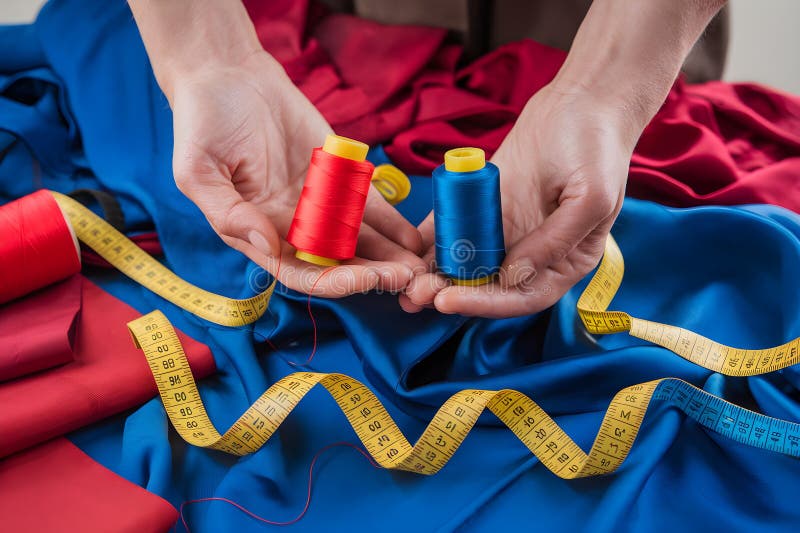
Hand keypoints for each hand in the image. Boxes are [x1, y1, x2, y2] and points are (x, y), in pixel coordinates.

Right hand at [170, 51, 423, 295]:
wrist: (228, 75)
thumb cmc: (202, 124)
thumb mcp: (198, 171)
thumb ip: (229, 213)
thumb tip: (267, 247)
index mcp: (257, 235)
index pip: (299, 272)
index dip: (331, 282)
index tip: (360, 281)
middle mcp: (291, 227)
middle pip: (337, 263)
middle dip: (371, 273)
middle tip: (404, 277)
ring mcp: (318, 204)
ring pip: (359, 240)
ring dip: (389, 257)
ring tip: (420, 266)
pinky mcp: (338, 177)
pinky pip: (369, 206)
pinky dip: (393, 223)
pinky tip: (415, 238)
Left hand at [400, 83, 633, 316]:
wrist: (582, 99)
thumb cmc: (597, 146)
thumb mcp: (590, 196)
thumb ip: (556, 241)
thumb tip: (514, 277)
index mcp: (564, 260)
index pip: (522, 296)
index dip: (485, 304)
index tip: (450, 302)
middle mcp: (532, 251)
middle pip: (489, 285)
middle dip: (452, 294)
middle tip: (416, 295)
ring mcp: (506, 229)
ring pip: (468, 262)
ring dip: (437, 275)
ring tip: (405, 282)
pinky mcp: (485, 206)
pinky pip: (455, 228)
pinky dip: (432, 242)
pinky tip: (408, 250)